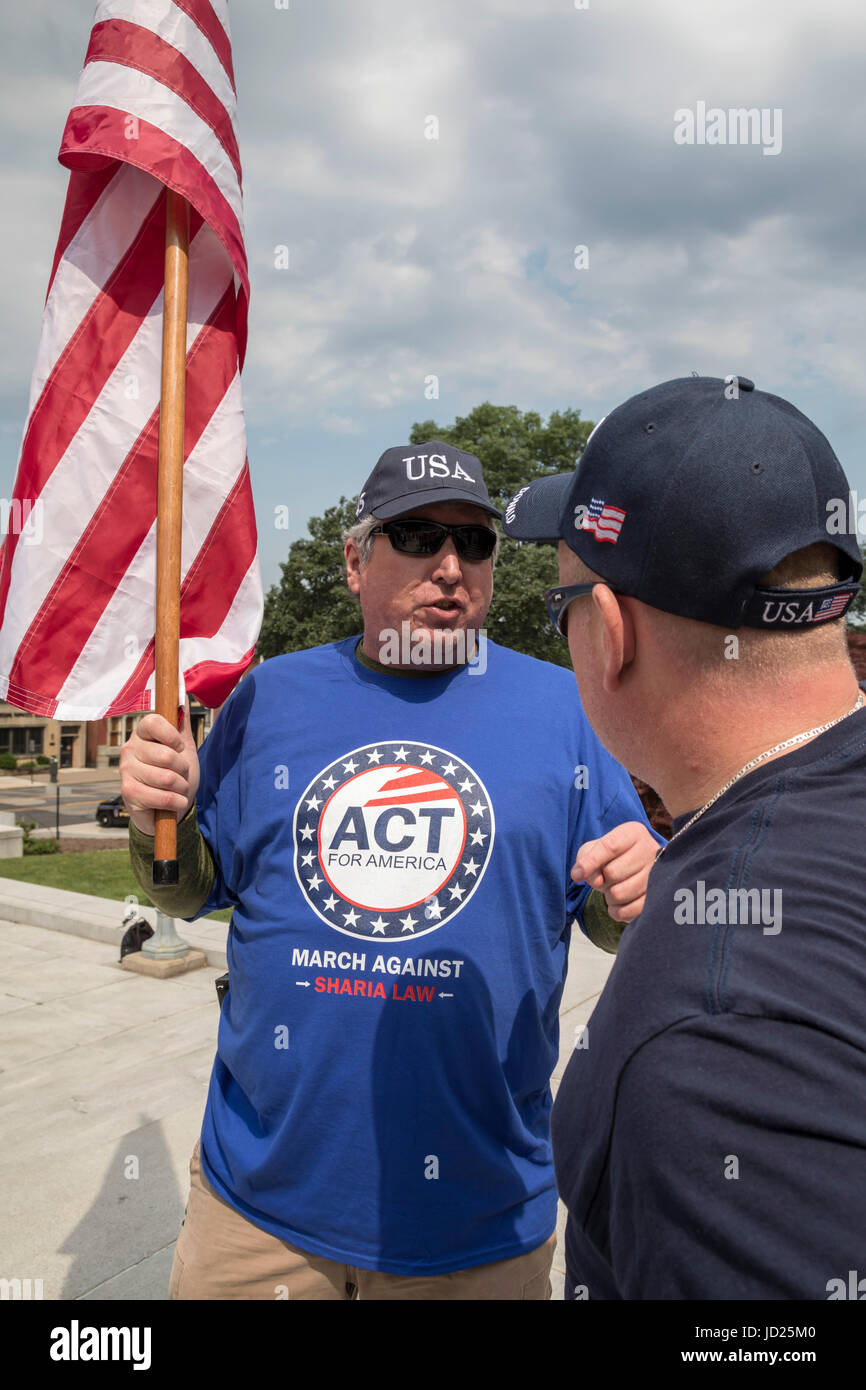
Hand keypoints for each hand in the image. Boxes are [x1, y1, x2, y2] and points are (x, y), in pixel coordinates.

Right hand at [119, 695, 199, 834]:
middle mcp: (129, 749)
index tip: (180, 747)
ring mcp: (126, 771)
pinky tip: (175, 803)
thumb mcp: (184, 746)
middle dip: (183, 769)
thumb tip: (182, 697)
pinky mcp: (128, 793)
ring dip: (181, 788)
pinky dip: (177, 802)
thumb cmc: (177, 773)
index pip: (153, 722)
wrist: (171, 806)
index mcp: (142, 733)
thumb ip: (182, 722)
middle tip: (181, 774)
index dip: (172, 735)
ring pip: (166, 778)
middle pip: (166, 755)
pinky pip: (162, 797)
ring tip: (177, 789)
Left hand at [572, 821, 657, 922]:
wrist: (633, 869)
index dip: (591, 863)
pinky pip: (629, 911)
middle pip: (613, 873)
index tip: (576, 875)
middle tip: (606, 878)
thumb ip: (585, 860)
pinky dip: (617, 911)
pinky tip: (619, 903)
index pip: (610, 847)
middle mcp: (651, 850)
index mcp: (634, 833)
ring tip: (613, 889)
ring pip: (620, 894)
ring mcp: (658, 875)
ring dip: (609, 897)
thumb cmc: (609, 856)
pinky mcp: (659, 898)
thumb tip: (591, 879)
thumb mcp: (592, 850)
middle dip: (602, 880)